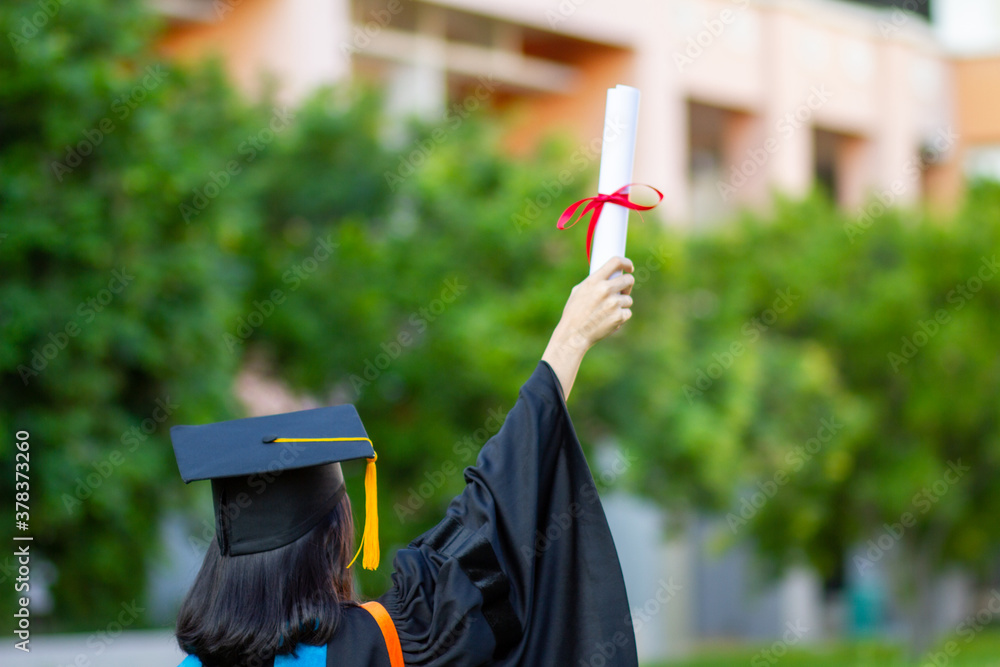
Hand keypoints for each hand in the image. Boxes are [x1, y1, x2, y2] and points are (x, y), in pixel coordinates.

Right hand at [542, 256, 634, 399]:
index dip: (626, 262)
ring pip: (628, 299)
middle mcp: (605, 289)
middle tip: (622, 291)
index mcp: (594, 280)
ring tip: (607, 313)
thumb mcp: (578, 292)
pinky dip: (620, 317)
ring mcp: (614, 303)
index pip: (615, 262)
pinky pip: (627, 313)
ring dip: (621, 305)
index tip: (629, 267)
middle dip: (627, 286)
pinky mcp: (619, 316)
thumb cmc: (573, 313)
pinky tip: (608, 321)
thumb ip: (594, 282)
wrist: (573, 335)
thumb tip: (608, 276)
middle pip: (629, 279)